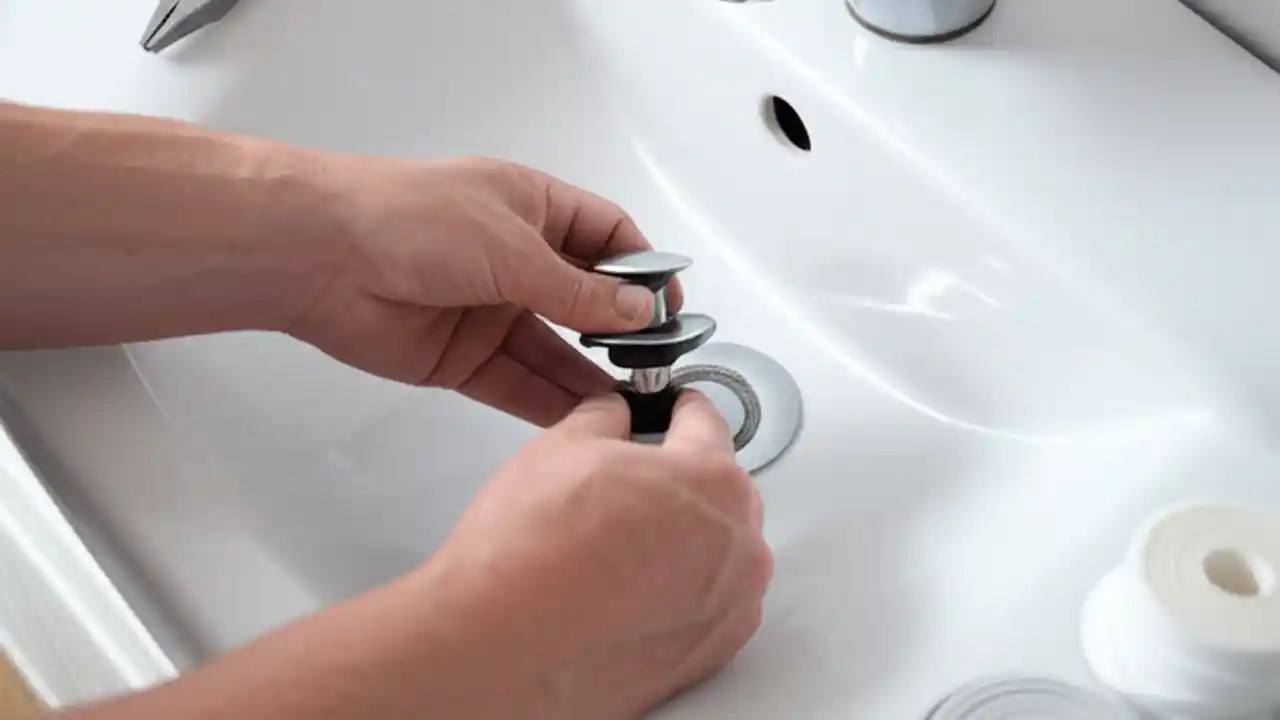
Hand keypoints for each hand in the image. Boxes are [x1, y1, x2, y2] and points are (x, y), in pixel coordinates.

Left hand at [288, 156, 681, 425]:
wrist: (319, 256)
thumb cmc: (405, 217)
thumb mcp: (510, 245)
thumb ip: (577, 288)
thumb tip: (637, 310)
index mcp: (531, 208)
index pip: (608, 236)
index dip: (642, 270)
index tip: (669, 307)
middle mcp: (515, 259)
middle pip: (586, 301)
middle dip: (622, 332)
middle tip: (655, 363)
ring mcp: (490, 310)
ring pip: (556, 351)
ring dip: (591, 376)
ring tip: (630, 402)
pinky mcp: (463, 357)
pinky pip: (518, 385)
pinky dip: (550, 403)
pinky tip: (584, 419)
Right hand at [418, 391, 771, 716]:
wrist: (504, 645)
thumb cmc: (531, 552)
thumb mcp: (564, 445)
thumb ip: (606, 417)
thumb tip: (614, 415)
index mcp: (713, 480)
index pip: (705, 421)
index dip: (673, 408)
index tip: (663, 410)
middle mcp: (739, 544)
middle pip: (718, 489)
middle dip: (678, 480)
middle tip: (623, 487)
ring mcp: (731, 605)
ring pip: (717, 549)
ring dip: (682, 538)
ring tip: (618, 545)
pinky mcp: (711, 652)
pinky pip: (709, 603)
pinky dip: (680, 591)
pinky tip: (627, 589)